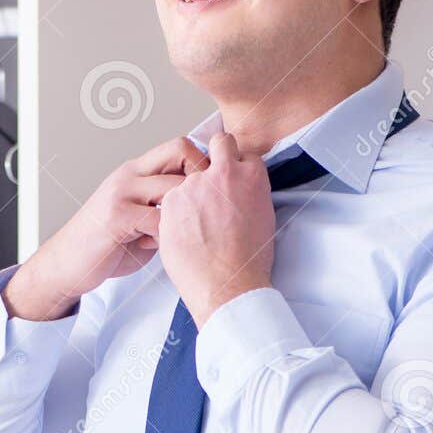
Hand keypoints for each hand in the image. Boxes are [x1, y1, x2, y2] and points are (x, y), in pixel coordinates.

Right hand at [3, 136, 210, 320]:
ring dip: (190, 211)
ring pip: (175, 186)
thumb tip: (205, 207)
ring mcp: (121, 193)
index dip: (203, 163)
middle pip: (181, 149)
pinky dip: (170, 236)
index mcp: (136, 171)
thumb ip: (164, 207)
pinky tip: (166, 248)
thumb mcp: (138, 217)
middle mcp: (129, 174)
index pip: (180, 146)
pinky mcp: (116, 217)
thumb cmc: (107, 244)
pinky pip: (159, 220)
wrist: (67, 264)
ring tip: (190, 232)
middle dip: (204, 177)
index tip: (215, 190)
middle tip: (212, 208)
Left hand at [156, 131, 275, 326]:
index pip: (236, 148)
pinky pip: (171, 199)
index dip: (231, 162)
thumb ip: (247, 190)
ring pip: (187, 176)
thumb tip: (238, 186)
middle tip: (210, 183)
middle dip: (211, 159)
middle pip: (214, 147)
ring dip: (190, 191)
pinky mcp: (170, 202)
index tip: (227, 174)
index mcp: (251, 175)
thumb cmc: (249, 259)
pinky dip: (174, 211)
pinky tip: (183, 232)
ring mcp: (193, 185)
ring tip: (196, 224)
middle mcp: (221, 172)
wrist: (226, 285)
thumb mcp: (262, 215)